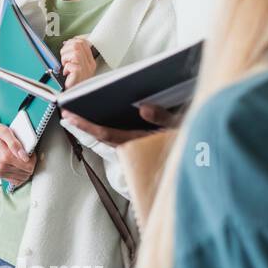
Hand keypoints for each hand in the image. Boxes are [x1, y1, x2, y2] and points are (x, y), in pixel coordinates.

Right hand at [0, 121, 35, 188]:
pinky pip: (15, 181)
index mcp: (6, 157)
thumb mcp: (5, 131)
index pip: (29, 166)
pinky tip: (19, 167)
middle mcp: (2, 167)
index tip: (29, 151)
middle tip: (25, 154)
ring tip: (21, 159)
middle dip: (30, 164)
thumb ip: (15, 144)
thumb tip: (25, 156)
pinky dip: (20, 175)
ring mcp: (0, 172)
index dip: (33, 158)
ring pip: (23, 178)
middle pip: (27, 172)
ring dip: (25, 169)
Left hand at [59, 37, 96, 87]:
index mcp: (90, 61)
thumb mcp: (76, 66)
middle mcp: (89, 64)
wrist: (75, 97)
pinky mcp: (79, 74)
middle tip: (64, 59)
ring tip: (65, 65)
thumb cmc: (74, 83)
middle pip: (78, 44)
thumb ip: (74, 55)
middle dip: (66, 49)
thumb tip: (67, 44)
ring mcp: (85, 69)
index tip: (67, 46)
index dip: (72, 41)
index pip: (83, 42)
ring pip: (75, 52)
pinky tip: (66, 72)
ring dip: (65, 57)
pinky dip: (65, 67)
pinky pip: (70, 64)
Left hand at [61, 103, 180, 145]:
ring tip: (77, 115)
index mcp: (140, 141)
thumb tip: (143, 107)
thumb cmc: (192, 142)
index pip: (106, 134)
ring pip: (108, 138)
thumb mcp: (181, 126)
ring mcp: (136, 148)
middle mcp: (134, 147)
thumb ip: (162, 117)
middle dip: (84, 125)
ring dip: (93, 127)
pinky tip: (99, 120)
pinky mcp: (140, 147)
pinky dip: (105, 129)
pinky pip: (118, 137)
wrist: (202, 160)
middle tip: (66, 113)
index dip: (86, 125)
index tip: (68, 116)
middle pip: (102, 136)